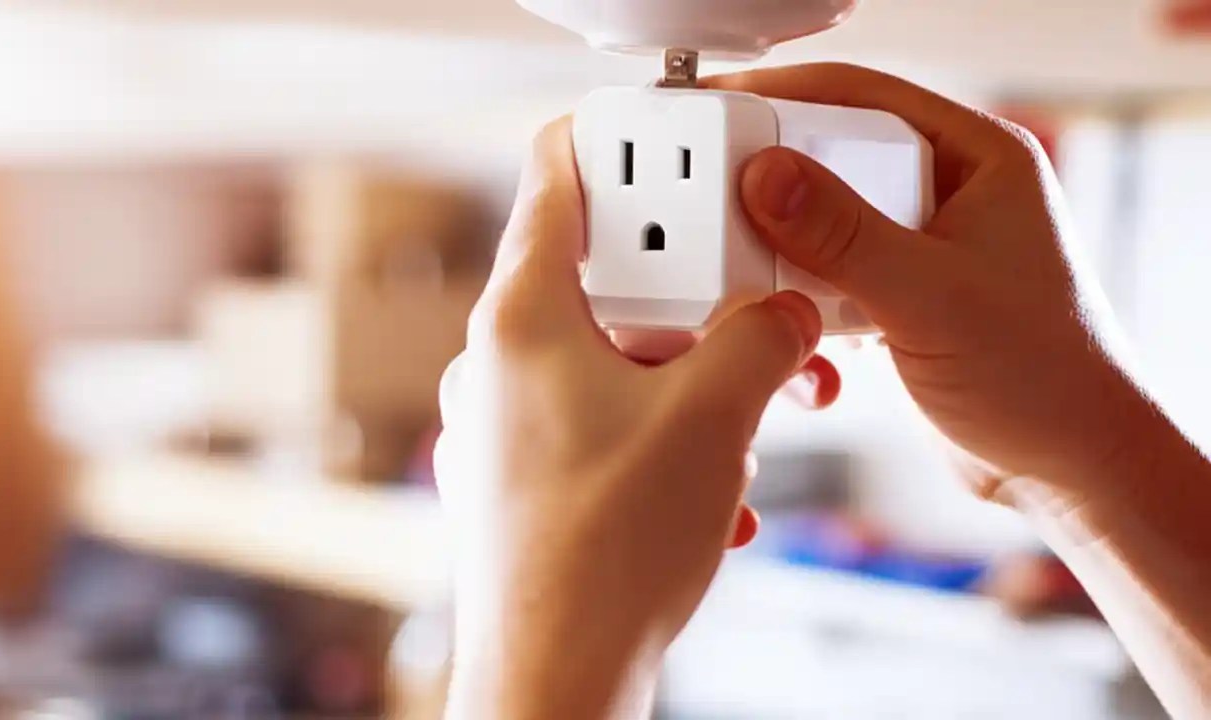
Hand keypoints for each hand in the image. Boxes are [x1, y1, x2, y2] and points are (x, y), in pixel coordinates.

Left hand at [435, 119, 820, 718]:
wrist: (558, 673)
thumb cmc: (605, 550)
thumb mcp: (716, 414)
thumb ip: (762, 338)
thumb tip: (785, 314)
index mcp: (523, 316)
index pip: (557, 178)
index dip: (622, 146)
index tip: (677, 142)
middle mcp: (497, 360)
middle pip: (602, 274)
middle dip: (693, 294)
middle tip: (751, 303)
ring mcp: (505, 420)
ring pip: (614, 356)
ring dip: (692, 378)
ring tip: (747, 419)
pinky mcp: (526, 474)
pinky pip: (605, 419)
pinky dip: (666, 432)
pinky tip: (717, 487)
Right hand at [709, 64, 1145, 502]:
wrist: (1066, 469)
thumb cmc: (1043, 377)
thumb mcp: (931, 297)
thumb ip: (843, 236)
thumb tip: (765, 177)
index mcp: (978, 159)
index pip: (863, 99)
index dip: (785, 101)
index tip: (720, 118)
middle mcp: (947, 194)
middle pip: (830, 161)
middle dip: (774, 194)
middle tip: (719, 211)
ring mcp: (919, 249)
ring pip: (821, 227)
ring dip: (786, 262)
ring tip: (758, 287)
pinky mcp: (896, 299)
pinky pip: (826, 279)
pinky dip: (804, 306)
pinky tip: (808, 342)